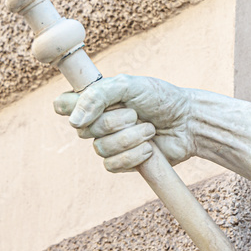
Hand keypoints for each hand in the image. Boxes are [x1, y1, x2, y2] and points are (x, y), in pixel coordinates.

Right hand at [53, 74, 195, 171]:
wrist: (189, 123)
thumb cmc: (161, 98)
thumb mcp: (130, 85)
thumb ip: (98, 96)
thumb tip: (73, 121)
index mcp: (95, 100)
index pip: (62, 105)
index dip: (70, 108)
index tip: (91, 104)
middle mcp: (97, 122)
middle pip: (83, 129)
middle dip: (115, 121)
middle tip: (137, 113)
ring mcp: (109, 143)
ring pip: (100, 149)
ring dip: (129, 138)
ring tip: (149, 129)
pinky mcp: (122, 162)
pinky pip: (111, 165)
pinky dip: (133, 156)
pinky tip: (149, 149)